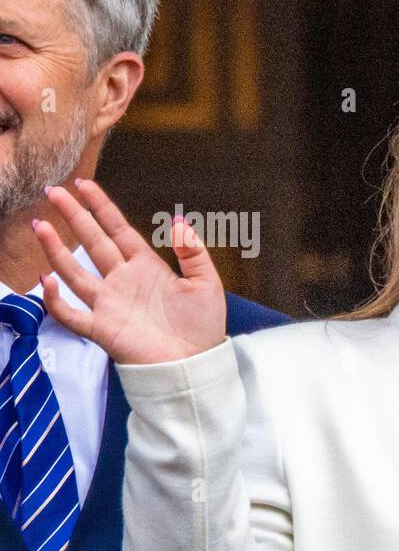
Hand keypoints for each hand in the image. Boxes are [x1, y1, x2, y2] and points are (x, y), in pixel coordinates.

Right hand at [32, 179, 226, 363]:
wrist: (197, 365)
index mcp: (146, 266)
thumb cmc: (203, 327)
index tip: (82, 185)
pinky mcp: (103, 329)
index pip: (118, 230)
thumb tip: (179, 221)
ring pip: (75, 271)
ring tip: (40, 225)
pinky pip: (71, 314)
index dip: (101, 207)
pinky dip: (56, 300)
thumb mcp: (206, 283)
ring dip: (56, 249)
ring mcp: (110, 303)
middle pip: (92, 242)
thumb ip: (193, 252)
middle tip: (52, 191)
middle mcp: (123, 280)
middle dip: (72, 216)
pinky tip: (47, 280)